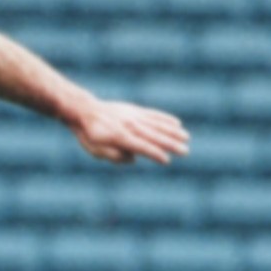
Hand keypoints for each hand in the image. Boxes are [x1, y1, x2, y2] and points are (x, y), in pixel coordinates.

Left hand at [70, 100, 191, 166]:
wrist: (84, 110)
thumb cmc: (89, 135)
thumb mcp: (96, 151)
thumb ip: (114, 156)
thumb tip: (133, 158)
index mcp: (120, 137)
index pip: (142, 147)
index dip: (155, 154)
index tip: (166, 160)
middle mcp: (129, 125)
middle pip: (154, 136)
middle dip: (170, 144)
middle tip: (185, 151)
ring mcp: (133, 116)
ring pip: (157, 124)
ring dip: (172, 131)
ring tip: (186, 137)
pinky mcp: (134, 110)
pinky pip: (153, 114)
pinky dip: (165, 118)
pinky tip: (176, 123)